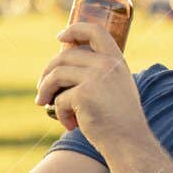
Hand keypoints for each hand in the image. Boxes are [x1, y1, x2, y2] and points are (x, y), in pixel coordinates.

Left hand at [35, 23, 146, 145]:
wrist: (129, 142)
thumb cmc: (120, 119)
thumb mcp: (116, 88)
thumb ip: (99, 72)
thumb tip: (63, 64)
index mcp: (117, 61)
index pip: (95, 31)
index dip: (74, 29)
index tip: (60, 37)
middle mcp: (107, 65)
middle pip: (64, 56)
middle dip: (47, 73)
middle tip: (42, 90)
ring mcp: (96, 78)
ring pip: (55, 75)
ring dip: (45, 90)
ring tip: (44, 103)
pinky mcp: (84, 94)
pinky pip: (59, 100)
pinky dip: (60, 114)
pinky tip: (70, 124)